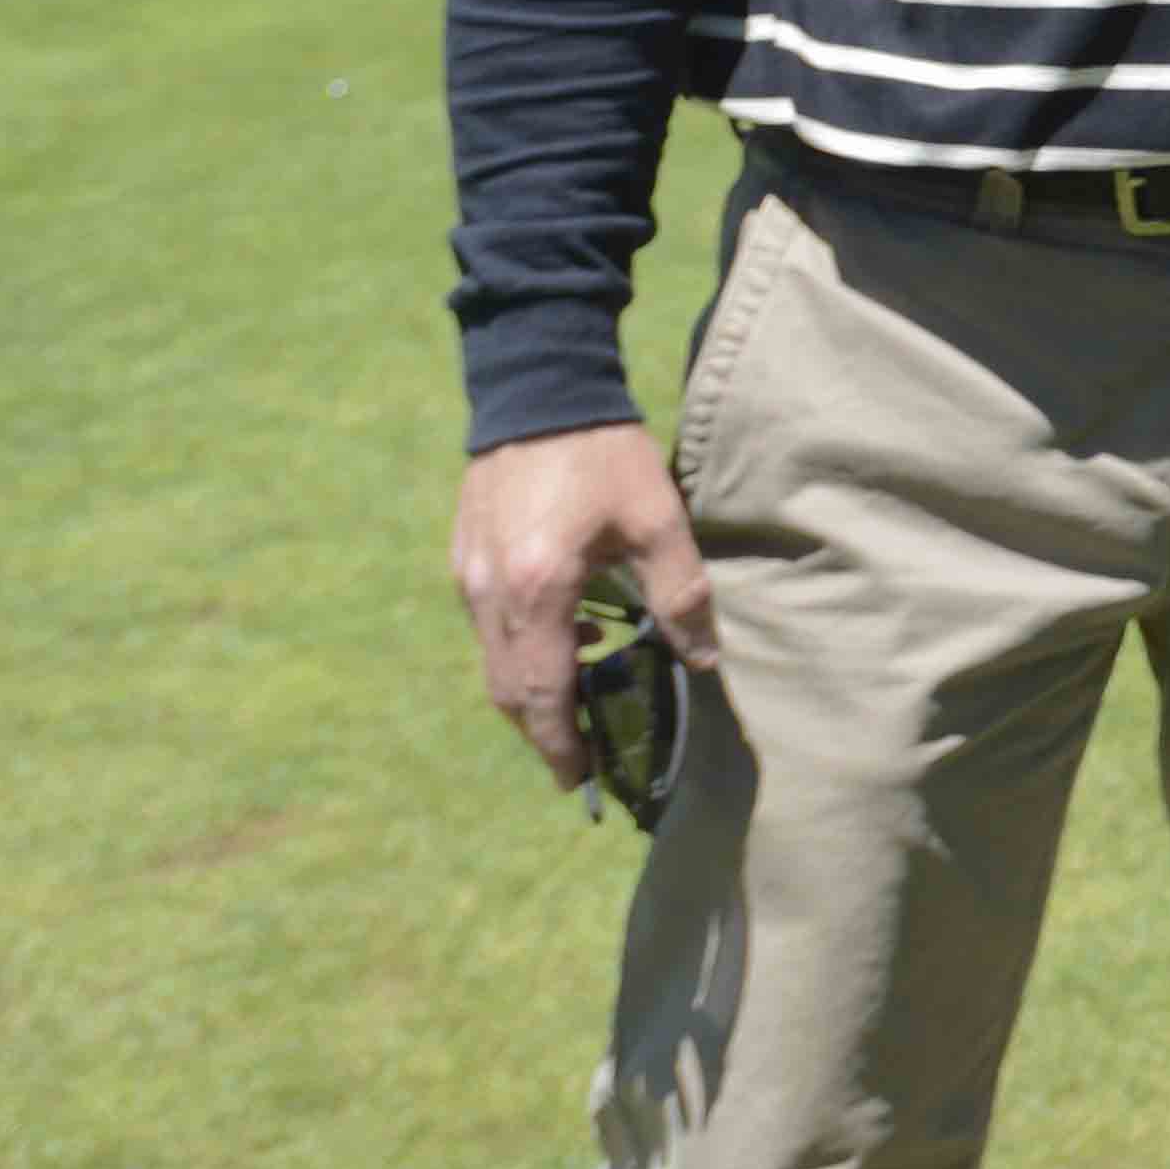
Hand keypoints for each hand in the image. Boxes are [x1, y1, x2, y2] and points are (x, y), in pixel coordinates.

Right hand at [456, 422, 716, 793]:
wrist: (538, 388)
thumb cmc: (603, 452)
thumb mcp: (657, 519)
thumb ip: (681, 594)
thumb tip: (704, 660)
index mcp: (538, 588)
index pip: (541, 693)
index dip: (561, 744)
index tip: (582, 780)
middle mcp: (490, 593)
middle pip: (508, 691)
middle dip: (544, 732)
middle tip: (583, 758)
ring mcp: (469, 577)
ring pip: (493, 663)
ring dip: (534, 693)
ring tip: (584, 700)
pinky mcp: (465, 560)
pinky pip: (488, 628)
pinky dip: (521, 651)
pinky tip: (569, 637)